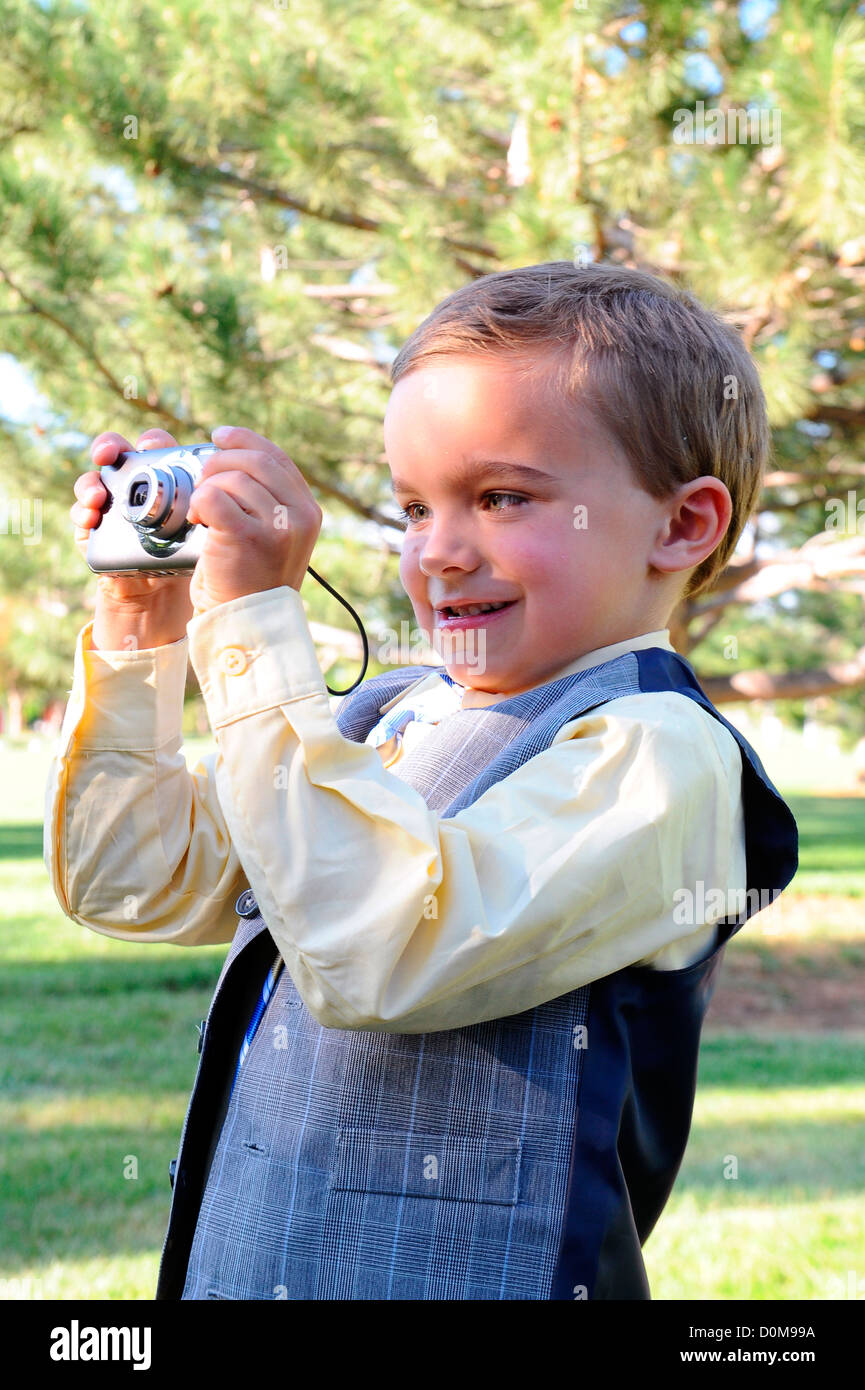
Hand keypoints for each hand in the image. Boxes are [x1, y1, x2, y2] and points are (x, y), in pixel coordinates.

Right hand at [71, 428, 192, 610]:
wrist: (163, 592)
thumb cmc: (185, 553)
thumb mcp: (201, 529)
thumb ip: (207, 510)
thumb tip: (215, 497)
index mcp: (163, 477)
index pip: (155, 448)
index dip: (151, 441)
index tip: (150, 445)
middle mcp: (133, 484)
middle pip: (116, 453)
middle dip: (108, 446)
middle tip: (107, 455)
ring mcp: (110, 504)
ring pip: (93, 481)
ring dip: (90, 484)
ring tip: (97, 497)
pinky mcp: (94, 528)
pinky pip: (82, 514)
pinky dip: (82, 513)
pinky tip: (90, 519)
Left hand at [185, 425, 322, 617]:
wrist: (248, 626)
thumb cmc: (252, 584)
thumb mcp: (274, 538)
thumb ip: (267, 503)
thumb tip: (235, 460)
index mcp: (308, 512)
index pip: (277, 458)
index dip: (246, 441)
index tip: (220, 436)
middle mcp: (299, 516)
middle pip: (254, 461)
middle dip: (219, 462)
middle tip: (201, 480)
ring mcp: (277, 526)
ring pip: (231, 479)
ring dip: (206, 489)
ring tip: (200, 515)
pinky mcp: (248, 536)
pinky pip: (213, 497)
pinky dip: (198, 503)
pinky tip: (197, 522)